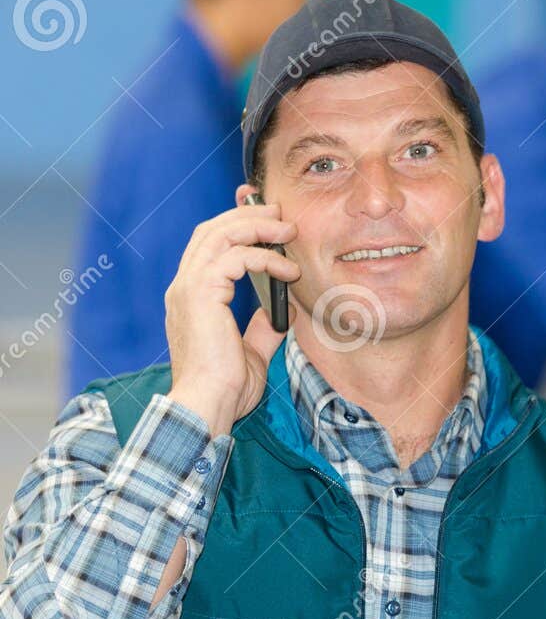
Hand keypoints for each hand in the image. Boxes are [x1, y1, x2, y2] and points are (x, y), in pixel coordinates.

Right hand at [165, 196, 298, 435]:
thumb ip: (263, 327)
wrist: (209, 405)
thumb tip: (283, 311)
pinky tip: (289, 271)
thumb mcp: (251, 351)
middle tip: (280, 213)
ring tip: (289, 231)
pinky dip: (265, 258)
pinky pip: (235, 258)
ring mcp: (188, 288)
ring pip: (220, 235)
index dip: (234, 225)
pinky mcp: (200, 294)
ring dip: (258, 227)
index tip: (264, 217)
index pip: (207, 246)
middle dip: (247, 216)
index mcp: (191, 298)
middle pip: (210, 231)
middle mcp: (183, 287)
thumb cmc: (226, 387)